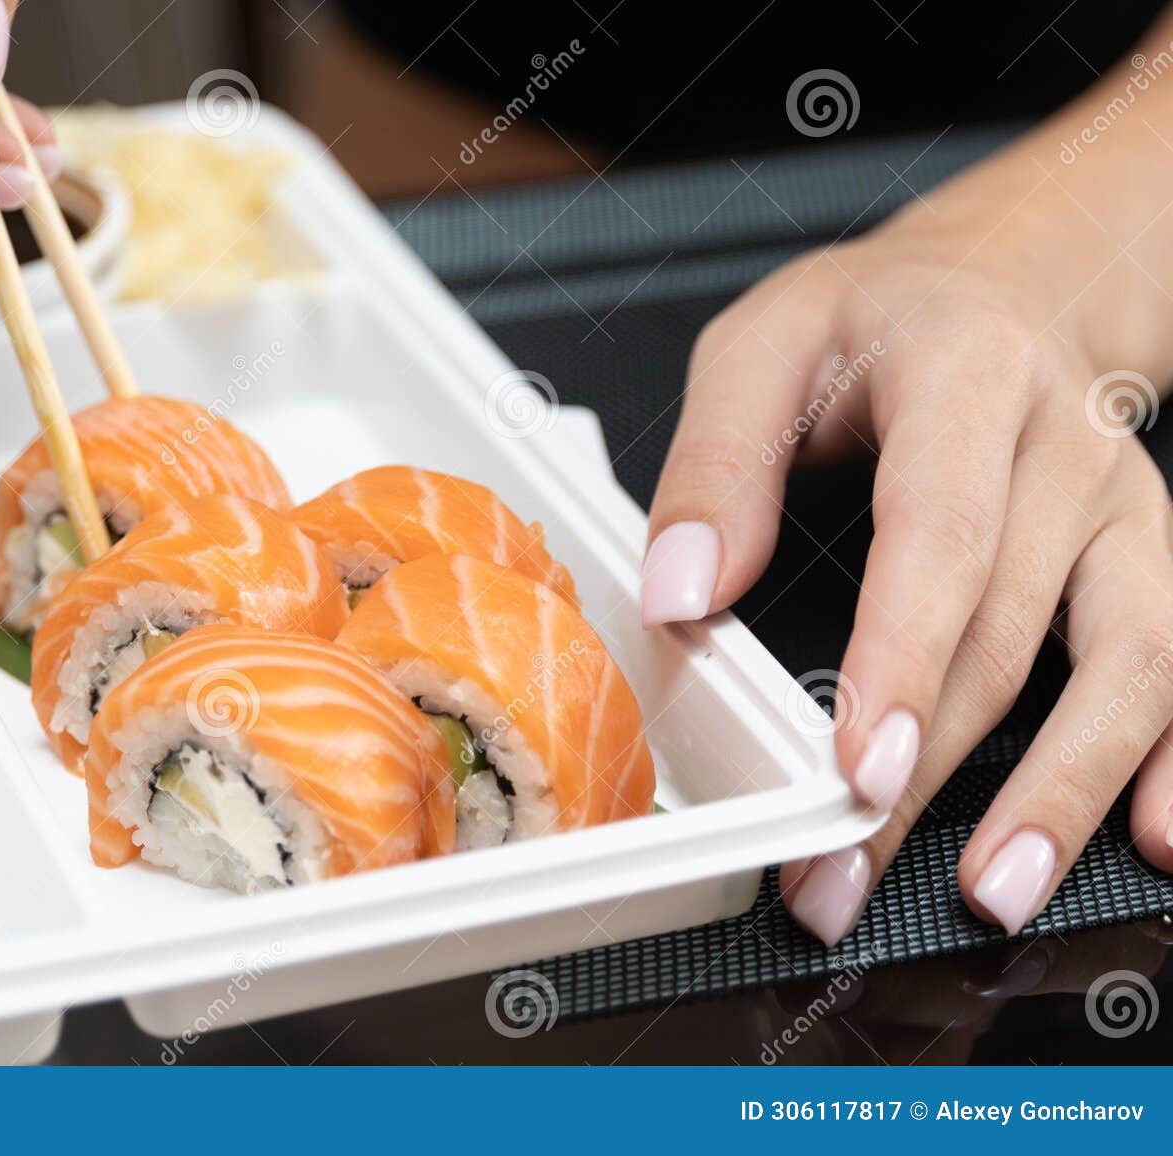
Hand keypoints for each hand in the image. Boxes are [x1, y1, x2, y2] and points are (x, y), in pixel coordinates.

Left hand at [641, 132, 1172, 943]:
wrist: (1008, 278)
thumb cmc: (874, 321)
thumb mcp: (761, 348)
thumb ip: (716, 465)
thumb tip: (680, 591)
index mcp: (962, 374)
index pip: (938, 533)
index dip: (902, 657)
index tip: (855, 766)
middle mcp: (1064, 444)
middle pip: (1007, 628)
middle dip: (929, 770)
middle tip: (844, 870)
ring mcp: (1125, 504)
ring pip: (1126, 660)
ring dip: (1063, 789)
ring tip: (993, 891)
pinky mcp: (1157, 552)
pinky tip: (1152, 837)